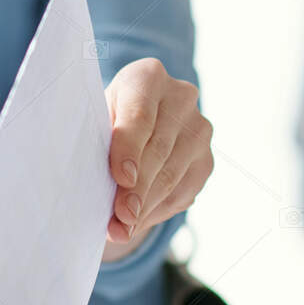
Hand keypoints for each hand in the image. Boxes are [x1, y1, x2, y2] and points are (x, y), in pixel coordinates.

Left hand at [102, 58, 212, 260]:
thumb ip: (98, 147)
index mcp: (147, 76)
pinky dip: (158, 211)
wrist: (136, 122)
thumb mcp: (96, 120)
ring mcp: (200, 128)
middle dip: (137, 188)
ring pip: (172, 175)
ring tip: (122, 228)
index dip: (129, 148)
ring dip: (146, 207)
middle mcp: (181, 97)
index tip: (121, 178)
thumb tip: (102, 199)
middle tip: (120, 217)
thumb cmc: (105, 121)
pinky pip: (184, 192)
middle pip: (158, 149)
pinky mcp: (207, 159)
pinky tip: (138, 221)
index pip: (140, 114)